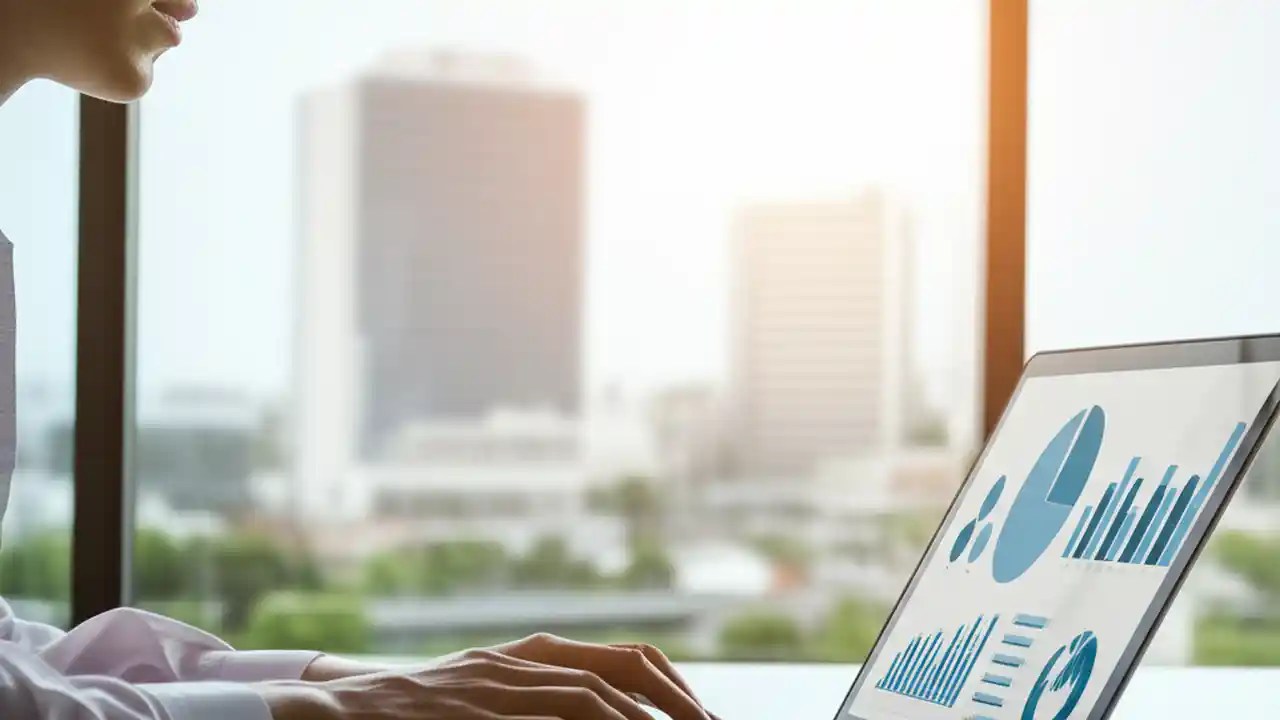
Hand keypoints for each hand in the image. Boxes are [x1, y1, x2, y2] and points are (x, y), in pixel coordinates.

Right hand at [271, 633, 717, 719]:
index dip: (671, 685)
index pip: (622, 659)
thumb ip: (533, 708)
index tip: (700, 714)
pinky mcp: (476, 704)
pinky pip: (548, 711)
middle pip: (622, 665)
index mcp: (528, 655)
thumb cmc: (412, 716)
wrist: (334, 709)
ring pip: (591, 689)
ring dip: (645, 713)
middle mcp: (520, 659)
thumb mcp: (483, 703)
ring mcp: (498, 679)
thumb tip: (599, 717)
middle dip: (676, 697)